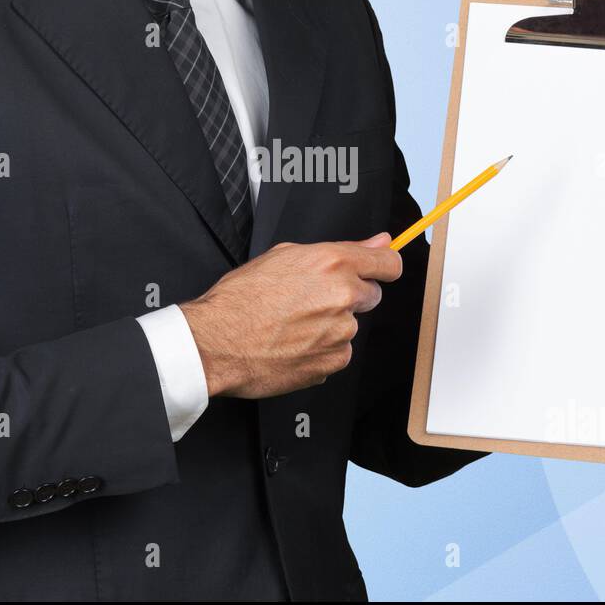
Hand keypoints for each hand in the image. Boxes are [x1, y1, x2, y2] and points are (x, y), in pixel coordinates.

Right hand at [179, 232, 402, 398]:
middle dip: (350, 297)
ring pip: (351, 326)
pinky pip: (339, 353)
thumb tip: (377, 243)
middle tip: (313, 301)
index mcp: (332, 263)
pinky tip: (294, 344)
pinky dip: (322, 350)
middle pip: (371, 296)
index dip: (385, 266)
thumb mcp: (284, 255)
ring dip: (331, 326)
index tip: (381, 270)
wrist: (217, 342)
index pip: (388, 263)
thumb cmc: (241, 299)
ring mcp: (340, 332)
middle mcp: (342, 296)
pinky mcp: (333, 362)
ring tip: (293, 325)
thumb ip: (340, 250)